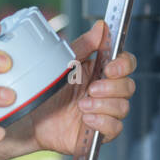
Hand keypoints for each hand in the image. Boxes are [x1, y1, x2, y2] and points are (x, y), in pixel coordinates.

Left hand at [26, 19, 136, 156]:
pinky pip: (115, 128)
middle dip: (112, 87)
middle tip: (92, 89)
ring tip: (82, 105)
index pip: (126, 64)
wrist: (30, 119)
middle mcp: (105, 92)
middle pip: (128, 86)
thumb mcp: (64, 64)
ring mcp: (103, 112)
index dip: (124, 64)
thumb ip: (84, 45)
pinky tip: (87, 119)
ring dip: (104, 105)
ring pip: (123, 107)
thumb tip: (101, 27)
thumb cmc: (45, 91)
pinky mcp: (98, 131)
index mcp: (99, 72)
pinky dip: (103, 122)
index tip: (111, 67)